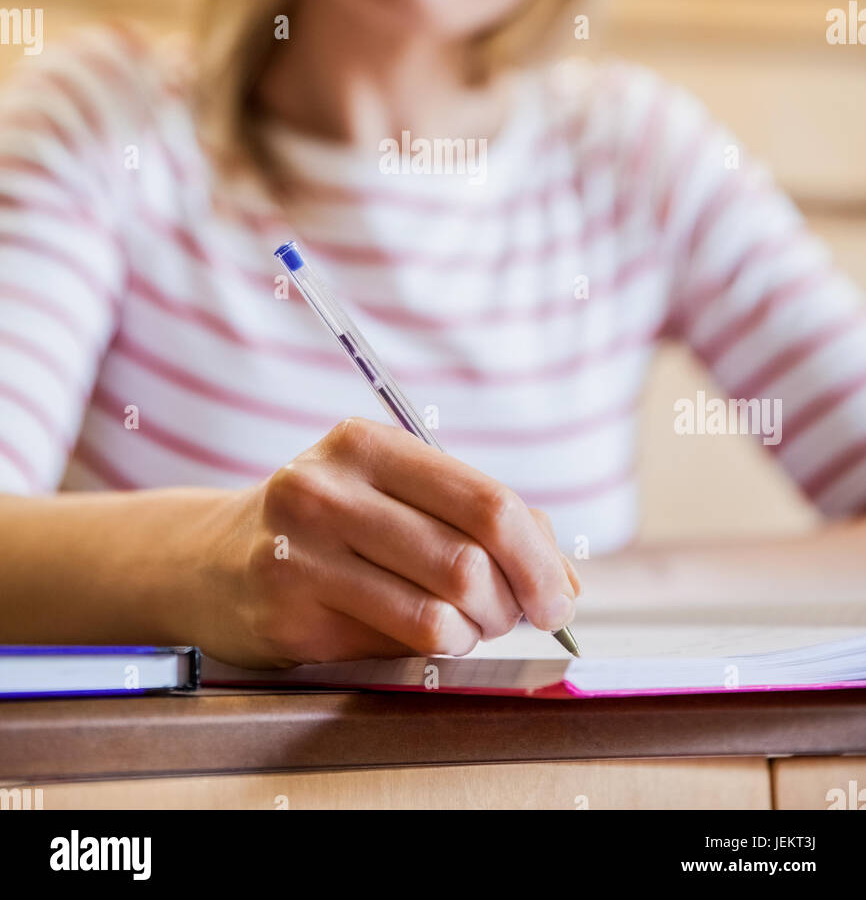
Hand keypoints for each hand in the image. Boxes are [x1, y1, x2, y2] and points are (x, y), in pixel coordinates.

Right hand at [191, 417, 580, 667]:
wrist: (212, 562)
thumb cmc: (328, 527)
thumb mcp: (392, 495)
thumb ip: (477, 519)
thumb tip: (563, 578)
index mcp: (367, 443)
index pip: (485, 499)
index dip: (539, 557)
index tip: (558, 594)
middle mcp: (329, 486)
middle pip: (470, 557)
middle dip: (513, 600)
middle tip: (513, 615)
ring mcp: (302, 549)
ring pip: (442, 607)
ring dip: (477, 630)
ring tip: (467, 625)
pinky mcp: (289, 610)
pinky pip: (402, 640)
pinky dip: (438, 649)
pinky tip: (424, 637)